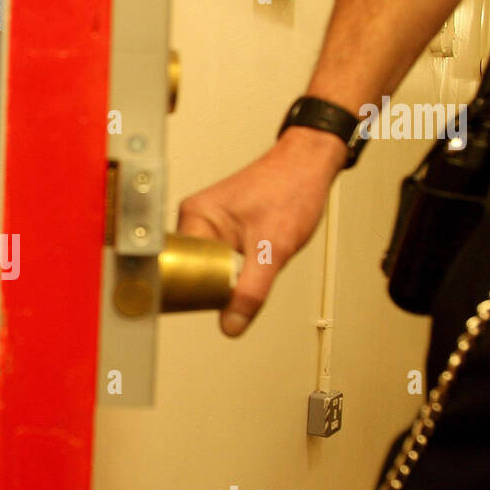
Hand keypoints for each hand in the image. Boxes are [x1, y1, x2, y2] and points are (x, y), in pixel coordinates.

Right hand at [175, 127, 345, 336]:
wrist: (309, 165)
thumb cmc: (291, 190)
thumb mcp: (273, 248)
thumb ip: (251, 290)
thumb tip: (231, 325)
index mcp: (194, 218)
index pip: (180, 269)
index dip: (197, 291)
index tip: (217, 301)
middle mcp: (194, 220)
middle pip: (193, 272)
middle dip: (218, 283)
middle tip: (244, 279)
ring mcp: (207, 224)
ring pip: (210, 268)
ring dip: (231, 275)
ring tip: (255, 259)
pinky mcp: (222, 229)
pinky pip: (221, 260)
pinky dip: (238, 267)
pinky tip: (255, 256)